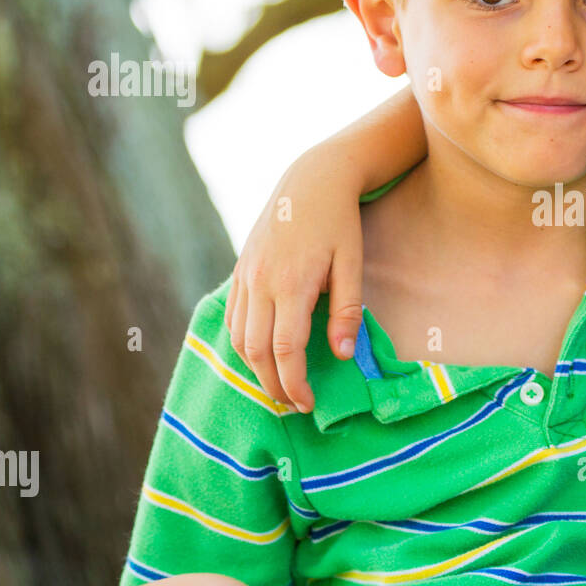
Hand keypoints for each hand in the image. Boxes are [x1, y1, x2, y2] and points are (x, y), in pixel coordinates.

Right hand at [225, 161, 364, 413]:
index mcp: (292, 283)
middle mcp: (261, 282)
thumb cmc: (340, 223)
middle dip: (273, 385)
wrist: (312, 179)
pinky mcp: (240, 270)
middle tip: (294, 405)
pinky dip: (243, 344)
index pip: (286, 349)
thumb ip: (346, 310)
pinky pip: (233, 318)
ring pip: (239, 338)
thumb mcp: (352, 263)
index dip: (295, 383)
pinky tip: (262, 356)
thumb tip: (342, 355)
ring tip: (279, 386)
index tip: (308, 404)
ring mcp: (245, 276)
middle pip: (256, 351)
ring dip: (255, 369)